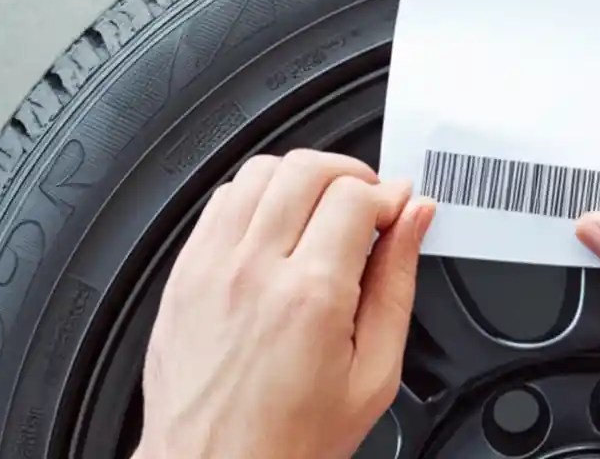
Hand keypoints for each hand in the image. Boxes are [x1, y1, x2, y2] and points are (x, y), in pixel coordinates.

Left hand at [133, 150, 435, 458]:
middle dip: (350, 174)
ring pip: (259, 171)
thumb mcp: (373, 374)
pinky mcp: (184, 273)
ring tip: (323, 209)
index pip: (355, 195)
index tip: (399, 211)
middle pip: (307, 168)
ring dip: (301, 177)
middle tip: (368, 204)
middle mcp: (255, 270)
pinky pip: (220, 200)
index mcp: (311, 295)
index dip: (389, 195)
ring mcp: (211, 267)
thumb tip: (416, 222)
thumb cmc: (288, 441)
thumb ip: (398, 284)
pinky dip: (256, 196)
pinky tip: (276, 225)